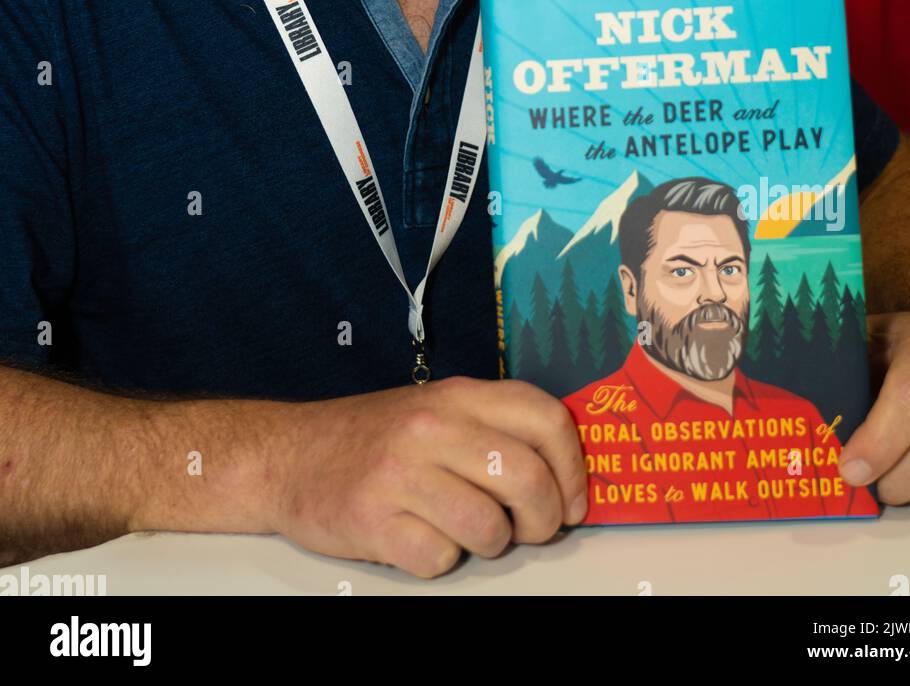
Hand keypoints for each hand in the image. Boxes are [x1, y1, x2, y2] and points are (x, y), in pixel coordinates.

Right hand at [271, 375, 587, 578]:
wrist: (290, 455)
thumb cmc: (376, 438)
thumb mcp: (438, 410)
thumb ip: (495, 428)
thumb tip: (565, 472)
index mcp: (458, 395)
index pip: (545, 418)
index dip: (573, 467)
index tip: (574, 500)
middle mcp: (432, 426)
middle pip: (527, 479)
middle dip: (542, 519)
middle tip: (531, 530)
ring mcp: (401, 473)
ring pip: (489, 529)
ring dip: (489, 544)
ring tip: (467, 530)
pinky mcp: (374, 520)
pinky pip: (440, 559)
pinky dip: (439, 559)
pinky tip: (420, 536)